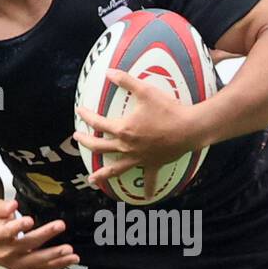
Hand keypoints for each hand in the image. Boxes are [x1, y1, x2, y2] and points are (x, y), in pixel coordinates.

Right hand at [0, 198, 79, 268]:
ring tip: (69, 250)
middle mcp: (6, 253)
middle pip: (26, 244)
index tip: (29, 220)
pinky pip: (44, 268)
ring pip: (37, 261)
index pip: (6, 232)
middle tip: (60, 225)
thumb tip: (13, 205)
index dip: (17, 226)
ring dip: (55, 256)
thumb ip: (2, 207)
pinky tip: (71, 258)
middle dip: (44, 235)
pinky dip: (59, 264)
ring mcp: (17, 263)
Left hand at [73, 67, 203, 194]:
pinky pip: (149, 179)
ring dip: (102, 174)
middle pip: (100, 147)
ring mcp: (139, 158)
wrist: (190, 128)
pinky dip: (148, 188)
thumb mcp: (145, 91)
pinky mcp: (153, 164)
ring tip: (92, 179)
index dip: (86, 116)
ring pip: (116, 168)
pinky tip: (146, 197)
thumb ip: (126, 81)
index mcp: (123, 129)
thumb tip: (109, 71)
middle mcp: (127, 147)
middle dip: (86, 142)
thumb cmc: (167, 109)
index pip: (98, 123)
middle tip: (77, 139)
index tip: (79, 111)